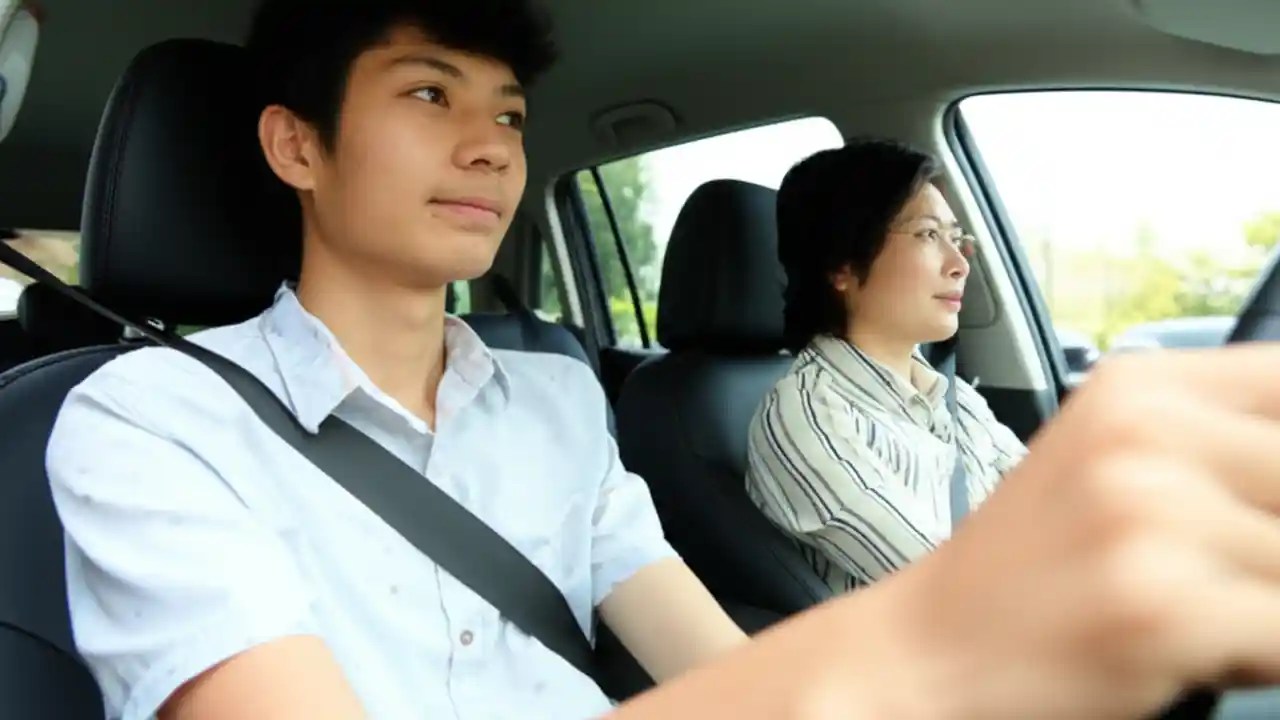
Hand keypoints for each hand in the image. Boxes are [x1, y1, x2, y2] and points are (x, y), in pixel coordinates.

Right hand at [887, 344, 1279, 718]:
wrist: (930, 645)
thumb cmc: (1029, 566)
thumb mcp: (1111, 461)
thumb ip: (1214, 442)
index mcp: (1138, 386)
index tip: (1258, 501)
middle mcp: (1144, 431)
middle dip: (1273, 539)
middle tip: (1217, 566)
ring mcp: (1151, 514)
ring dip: (1267, 603)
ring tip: (1195, 610)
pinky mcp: (1164, 605)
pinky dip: (1256, 659)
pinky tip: (1189, 649)